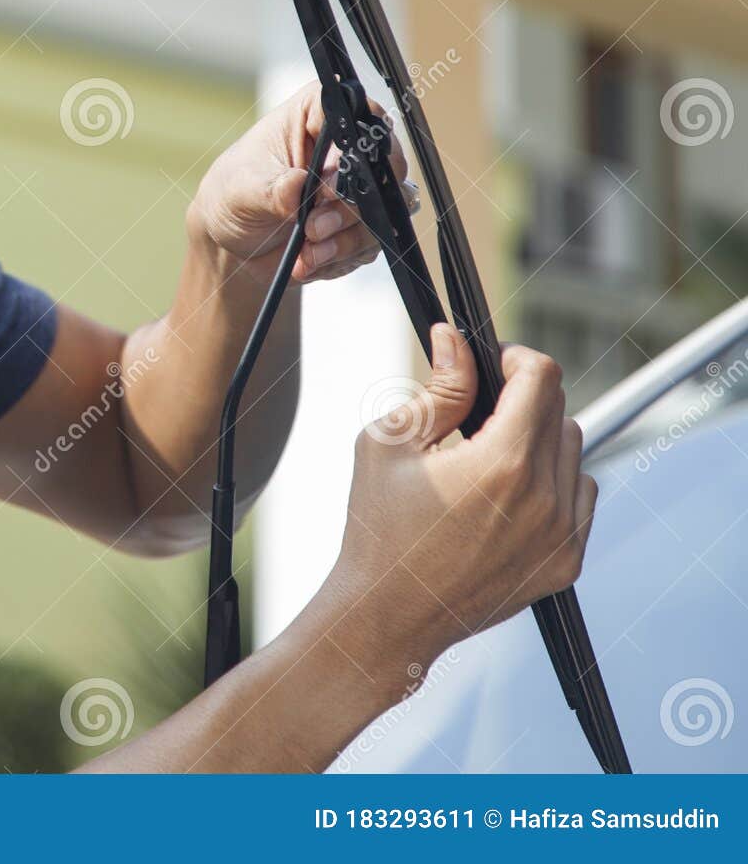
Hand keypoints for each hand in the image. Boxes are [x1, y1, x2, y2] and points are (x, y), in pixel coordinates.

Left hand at [186, 82, 412, 284]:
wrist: (232, 241)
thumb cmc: (234, 195)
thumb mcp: (243, 189)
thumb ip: (274, 188)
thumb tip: (298, 187)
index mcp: (317, 116)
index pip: (358, 118)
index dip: (354, 154)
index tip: (327, 188)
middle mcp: (346, 148)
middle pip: (383, 170)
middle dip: (349, 208)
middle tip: (312, 227)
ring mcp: (358, 187)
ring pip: (381, 212)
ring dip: (343, 239)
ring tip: (306, 249)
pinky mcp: (361, 224)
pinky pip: (370, 244)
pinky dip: (339, 257)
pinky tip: (308, 259)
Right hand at [328, 325, 597, 671]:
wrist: (386, 615)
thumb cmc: (378, 528)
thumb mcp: (390, 443)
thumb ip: (438, 388)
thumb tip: (455, 342)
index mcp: (502, 462)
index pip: (542, 377)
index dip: (515, 359)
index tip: (494, 363)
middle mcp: (544, 499)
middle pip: (560, 412)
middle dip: (523, 400)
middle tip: (477, 415)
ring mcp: (561, 536)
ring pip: (574, 454)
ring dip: (540, 442)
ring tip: (489, 460)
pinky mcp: (565, 564)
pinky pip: (580, 498)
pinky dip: (553, 485)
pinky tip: (506, 496)